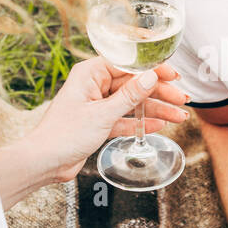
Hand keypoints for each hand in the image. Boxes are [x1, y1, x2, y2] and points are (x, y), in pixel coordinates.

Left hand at [24, 56, 188, 183]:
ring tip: (179, 116)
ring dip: (156, 109)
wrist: (45, 162)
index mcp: (89, 74)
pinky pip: (126, 119)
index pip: (128, 64)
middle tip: (182, 100)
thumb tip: (151, 76)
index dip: (153, 69)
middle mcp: (94, 86)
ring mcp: (97, 105)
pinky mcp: (99, 123)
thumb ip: (129, 96)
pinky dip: (142, 123)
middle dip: (160, 93)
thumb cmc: (63, 134)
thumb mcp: (102, 114)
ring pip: (133, 103)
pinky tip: (160, 125)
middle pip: (134, 84)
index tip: (173, 75)